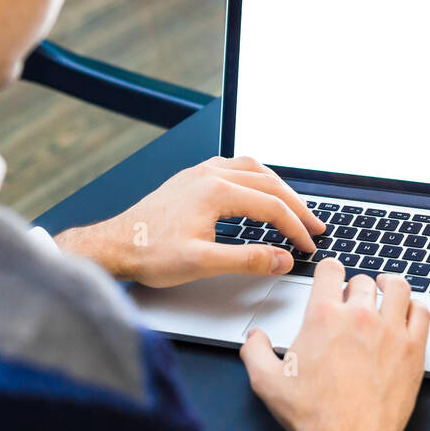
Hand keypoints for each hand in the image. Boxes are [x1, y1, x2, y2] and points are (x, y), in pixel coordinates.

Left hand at [52, 155, 326, 287]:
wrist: (114, 245)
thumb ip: (247, 260)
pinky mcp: (190, 178)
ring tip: (294, 205)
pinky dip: (255, 177)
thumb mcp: (202, 263)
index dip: (295, 228)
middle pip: (269, 183)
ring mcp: (199, 172)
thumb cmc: (150, 254)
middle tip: (315, 225)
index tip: (308, 246)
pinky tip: (256, 188)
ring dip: (278, 187)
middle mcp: (210, 174)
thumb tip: (282, 259)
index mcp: (216, 191)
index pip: (272, 206)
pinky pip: (233, 167)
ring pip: (253, 169)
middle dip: (296, 206)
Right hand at [240, 260, 429, 430]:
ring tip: (386, 290)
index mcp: (323, 316)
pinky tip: (408, 313)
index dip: (329, 270)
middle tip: (355, 299)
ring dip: (389, 286)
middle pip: (362, 281)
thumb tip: (254, 338)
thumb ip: (256, 352)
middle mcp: (359, 316)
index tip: (332, 274)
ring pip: (397, 288)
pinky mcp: (413, 349)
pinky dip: (415, 307)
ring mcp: (390, 331)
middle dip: (355, 287)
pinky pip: (421, 312)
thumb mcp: (267, 382)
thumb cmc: (313, 414)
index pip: (330, 271)